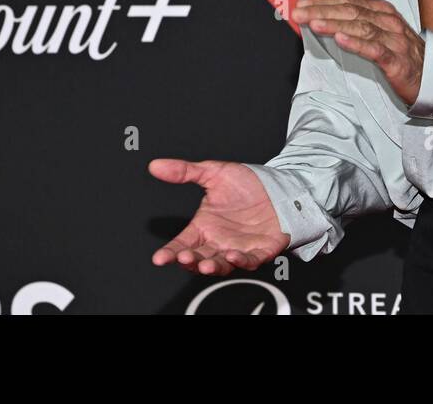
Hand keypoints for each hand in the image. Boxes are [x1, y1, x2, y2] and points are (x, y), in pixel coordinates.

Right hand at [148, 159, 288, 274]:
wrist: (277, 186)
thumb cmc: (246, 184)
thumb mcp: (213, 173)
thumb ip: (185, 171)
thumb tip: (156, 165)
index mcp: (204, 227)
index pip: (182, 243)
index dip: (170, 252)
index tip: (160, 258)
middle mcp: (219, 242)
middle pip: (199, 258)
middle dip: (190, 261)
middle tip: (184, 257)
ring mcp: (239, 249)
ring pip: (222, 265)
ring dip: (213, 267)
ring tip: (205, 264)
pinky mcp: (260, 251)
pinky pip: (250, 261)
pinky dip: (242, 262)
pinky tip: (234, 256)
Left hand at [290, 0, 424, 104]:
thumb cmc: (404, 50)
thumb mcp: (381, 20)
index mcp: (383, 11)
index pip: (349, 0)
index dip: (323, 0)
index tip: (301, 3)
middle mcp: (389, 22)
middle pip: (352, 12)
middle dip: (323, 11)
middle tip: (299, 13)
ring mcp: (395, 41)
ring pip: (362, 28)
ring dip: (335, 24)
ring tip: (314, 23)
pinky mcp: (397, 62)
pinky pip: (376, 51)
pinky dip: (357, 44)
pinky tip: (341, 40)